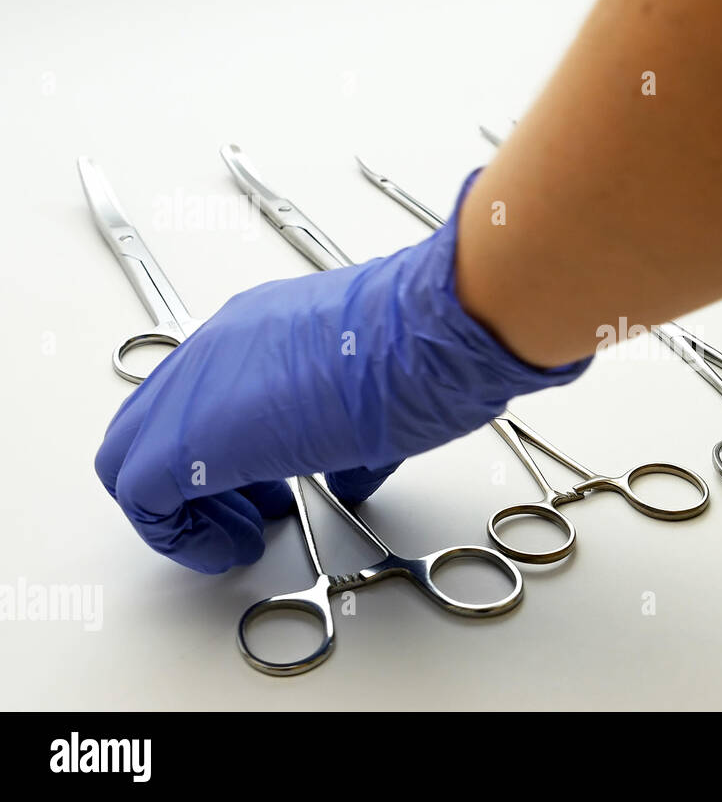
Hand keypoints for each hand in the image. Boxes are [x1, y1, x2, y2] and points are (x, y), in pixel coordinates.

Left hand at [94, 180, 589, 572]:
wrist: (432, 335)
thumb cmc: (424, 349)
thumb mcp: (377, 398)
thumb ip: (345, 443)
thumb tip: (347, 478)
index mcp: (257, 333)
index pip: (196, 401)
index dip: (220, 460)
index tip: (260, 493)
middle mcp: (216, 352)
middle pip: (146, 428)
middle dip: (186, 488)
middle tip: (240, 519)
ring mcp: (198, 387)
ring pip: (128, 457)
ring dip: (179, 511)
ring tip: (236, 536)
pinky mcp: (193, 435)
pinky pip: (143, 495)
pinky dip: (178, 534)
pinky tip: (229, 548)